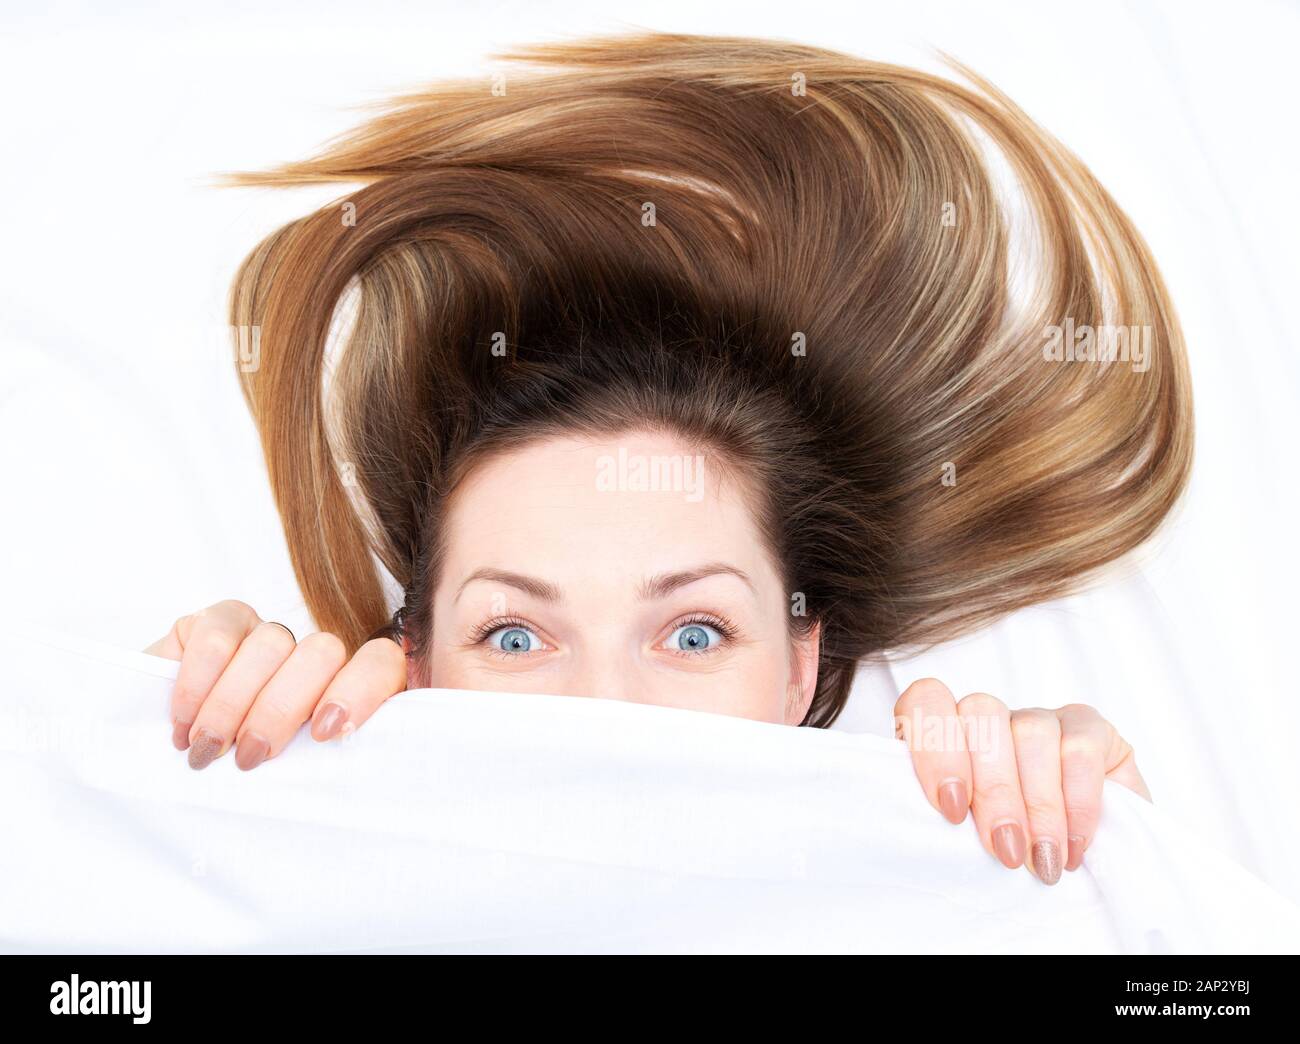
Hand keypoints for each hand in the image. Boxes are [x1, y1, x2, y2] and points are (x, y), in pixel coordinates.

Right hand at [145, 600, 405, 770]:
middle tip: (248, 757)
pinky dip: (197, 685)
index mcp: (348, 690)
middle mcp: (314, 655)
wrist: (173, 764)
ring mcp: (268, 633)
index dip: (359, 690)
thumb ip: (317, 765)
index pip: (380, 663)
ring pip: (271, 643)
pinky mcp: (219, 621)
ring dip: (233, 704)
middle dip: (281, 709)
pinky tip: (183, 724)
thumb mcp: (288, 778)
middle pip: (321, 653)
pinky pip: (217, 636)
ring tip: (206, 749)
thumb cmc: (243, 777)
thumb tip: (338, 782)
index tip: (324, 733)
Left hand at [894, 678, 1149, 884]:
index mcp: (946, 735)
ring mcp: (1038, 717)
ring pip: (1031, 732)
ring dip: (1038, 805)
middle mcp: (988, 716)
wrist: (1088, 861)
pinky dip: (1077, 804)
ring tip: (1042, 859)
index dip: (935, 749)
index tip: (951, 809)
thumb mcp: (966, 837)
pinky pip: (1080, 749)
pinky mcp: (1089, 727)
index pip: (925, 701)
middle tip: (1006, 850)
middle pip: (981, 716)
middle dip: (993, 791)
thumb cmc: (1005, 851)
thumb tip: (935, 833)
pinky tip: (1074, 846)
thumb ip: (949, 818)